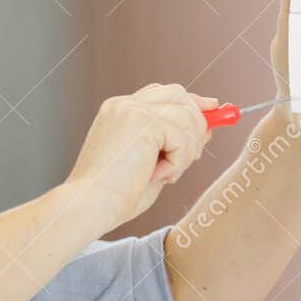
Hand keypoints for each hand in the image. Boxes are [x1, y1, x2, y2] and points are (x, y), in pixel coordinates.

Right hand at [66, 83, 210, 229]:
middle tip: (193, 156)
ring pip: (187, 118)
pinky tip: (158, 176)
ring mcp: (132, 110)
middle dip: (197, 122)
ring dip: (186, 152)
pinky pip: (183, 137)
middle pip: (179, 95)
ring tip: (165, 175)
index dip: (190, 104)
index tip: (211, 115)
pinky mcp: (142, 122)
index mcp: (120, 112)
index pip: (164, 94)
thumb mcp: (151, 164)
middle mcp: (124, 105)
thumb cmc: (114, 196)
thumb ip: (174, 144)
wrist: (89, 205)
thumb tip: (208, 129)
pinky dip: (179, 162)